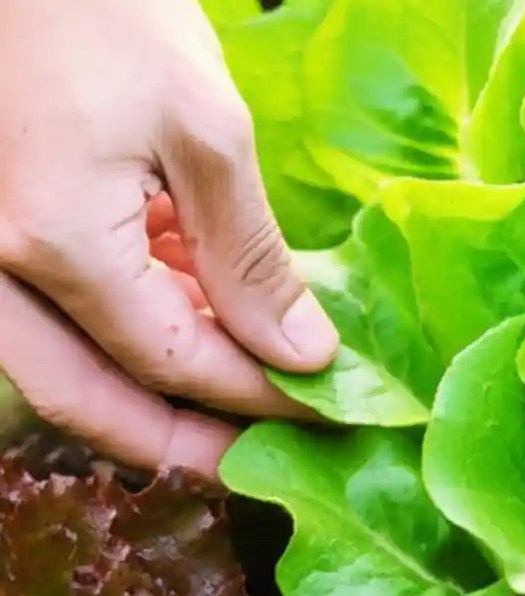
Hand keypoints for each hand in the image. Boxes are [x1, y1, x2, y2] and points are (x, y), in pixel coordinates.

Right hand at [0, 1, 338, 476]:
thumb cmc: (103, 13)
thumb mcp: (204, 131)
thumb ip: (249, 256)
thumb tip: (301, 353)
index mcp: (53, 243)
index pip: (175, 363)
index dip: (258, 398)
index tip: (328, 411)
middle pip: (94, 403)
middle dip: (188, 441)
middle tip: (271, 458)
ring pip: (69, 371)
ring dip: (159, 392)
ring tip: (251, 400)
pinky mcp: (0, 237)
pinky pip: (58, 318)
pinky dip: (133, 333)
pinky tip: (206, 322)